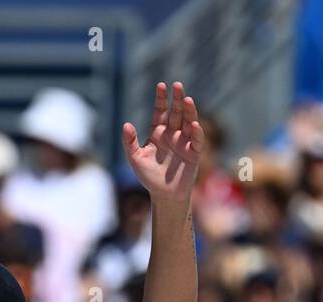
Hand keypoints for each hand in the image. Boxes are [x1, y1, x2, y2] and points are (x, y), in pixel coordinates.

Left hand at [121, 81, 204, 204]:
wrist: (164, 195)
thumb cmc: (149, 177)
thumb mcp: (135, 159)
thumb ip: (130, 142)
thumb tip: (126, 125)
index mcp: (158, 133)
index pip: (161, 112)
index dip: (161, 99)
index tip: (161, 85)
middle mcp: (173, 134)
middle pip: (176, 113)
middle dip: (177, 99)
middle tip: (177, 85)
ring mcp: (184, 142)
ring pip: (188, 122)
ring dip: (189, 111)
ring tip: (188, 99)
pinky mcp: (194, 152)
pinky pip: (196, 140)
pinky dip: (196, 132)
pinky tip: (194, 124)